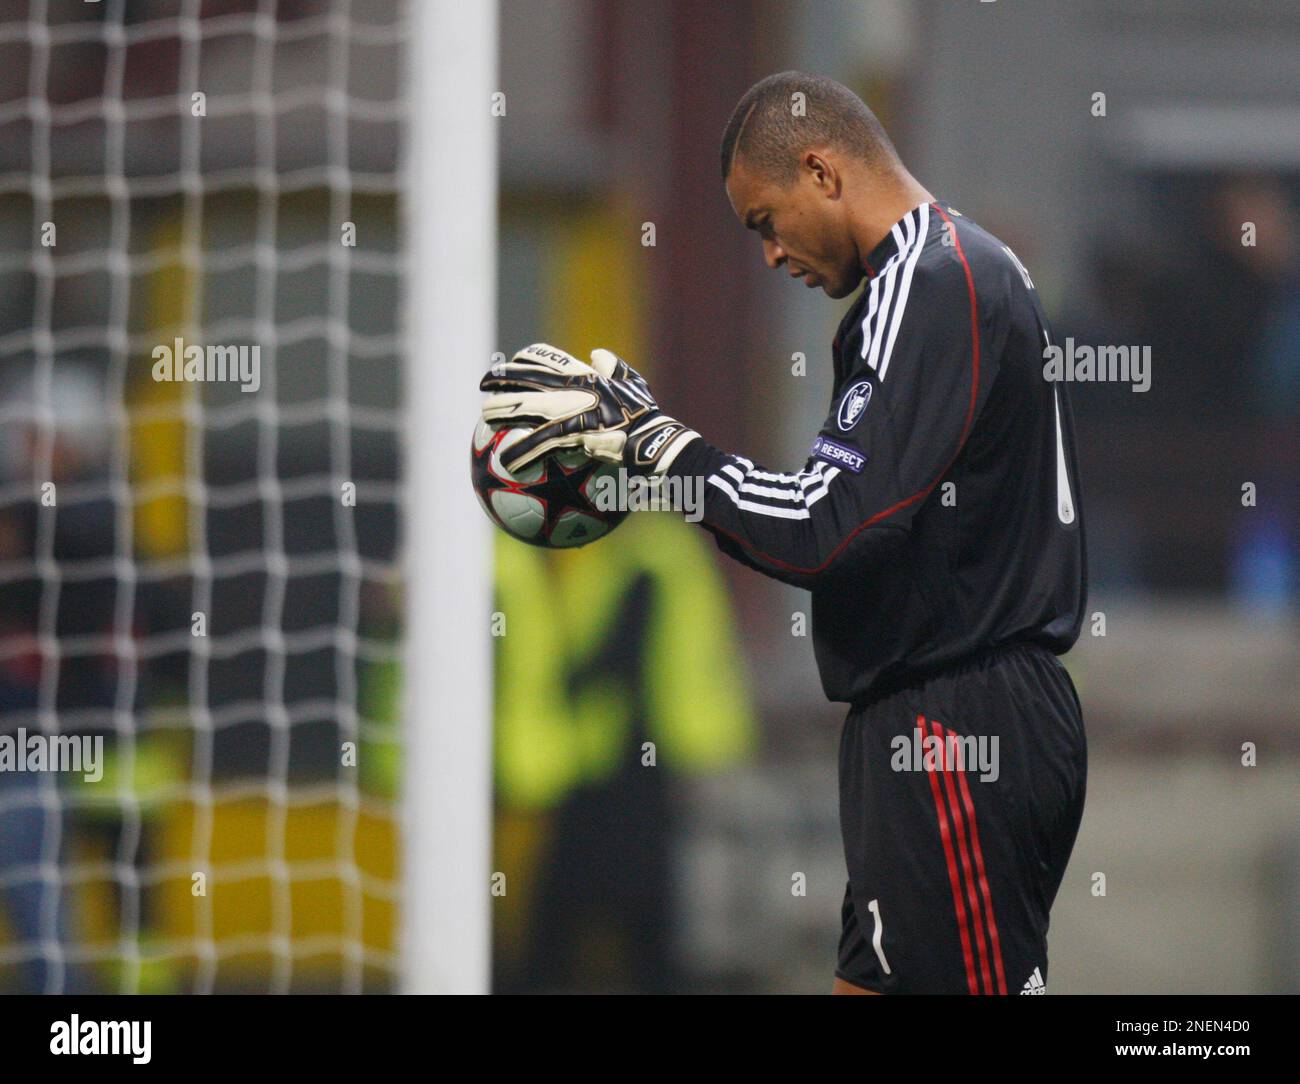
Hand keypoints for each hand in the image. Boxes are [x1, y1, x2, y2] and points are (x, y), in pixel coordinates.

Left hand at [480, 343, 696, 474]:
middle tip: (483, 383)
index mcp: (585, 375)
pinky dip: (523, 451)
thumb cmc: (646, 416)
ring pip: (528, 406)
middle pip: (529, 378)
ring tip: (484, 417)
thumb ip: (614, 367)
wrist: (654, 440)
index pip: (549, 359)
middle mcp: (575, 388)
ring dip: (503, 411)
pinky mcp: (575, 433)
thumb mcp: (634, 384)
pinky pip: (541, 442)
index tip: (509, 362)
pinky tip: (506, 462)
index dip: (526, 359)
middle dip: (503, 379)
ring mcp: (574, 409)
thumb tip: (598, 353)